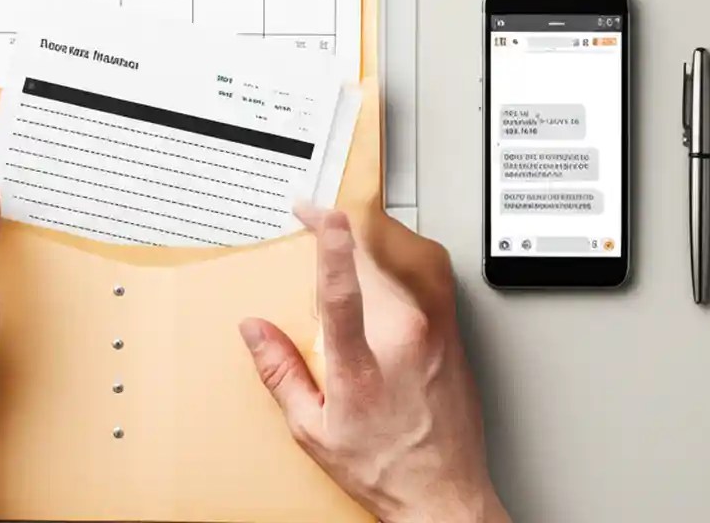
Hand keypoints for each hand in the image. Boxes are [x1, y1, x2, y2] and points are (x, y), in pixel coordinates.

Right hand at [239, 207, 510, 522]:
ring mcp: (437, 333)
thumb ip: (279, 372)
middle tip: (314, 218)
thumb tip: (254, 330)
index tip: (316, 214)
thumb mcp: (313, 430)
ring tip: (348, 237)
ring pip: (403, 260)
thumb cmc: (386, 468)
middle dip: (341, 233)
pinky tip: (385, 272)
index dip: (329, 244)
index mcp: (361, 365)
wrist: (445, 495)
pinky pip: (428, 276)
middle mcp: (406, 340)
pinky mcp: (455, 332)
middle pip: (372, 260)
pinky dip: (402, 261)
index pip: (342, 291)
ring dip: (372, 241)